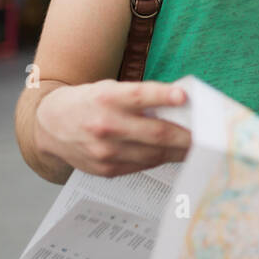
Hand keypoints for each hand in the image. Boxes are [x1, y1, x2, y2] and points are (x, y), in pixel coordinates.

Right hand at [35, 80, 191, 177]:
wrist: (49, 125)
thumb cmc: (90, 102)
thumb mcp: (110, 89)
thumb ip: (140, 97)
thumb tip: (180, 107)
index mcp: (107, 98)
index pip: (140, 96)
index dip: (163, 96)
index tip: (183, 95)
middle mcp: (105, 125)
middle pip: (155, 133)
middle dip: (187, 137)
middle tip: (209, 137)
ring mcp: (104, 151)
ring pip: (153, 153)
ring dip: (179, 151)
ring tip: (198, 148)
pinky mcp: (105, 169)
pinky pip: (142, 165)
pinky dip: (160, 159)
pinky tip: (172, 154)